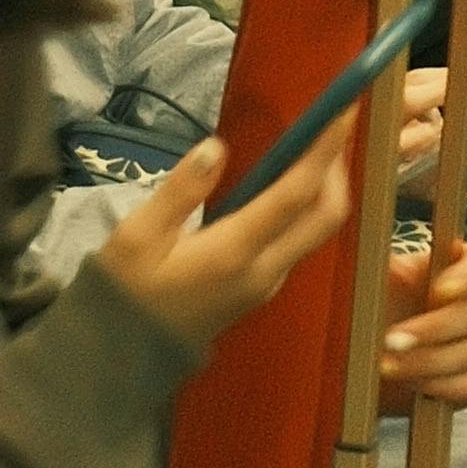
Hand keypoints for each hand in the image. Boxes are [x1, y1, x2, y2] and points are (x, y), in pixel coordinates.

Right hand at [93, 127, 349, 361]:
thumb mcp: (136, 237)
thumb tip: (215, 148)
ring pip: (317, 230)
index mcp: (235, 252)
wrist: (123, 358)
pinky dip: (307, 206)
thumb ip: (179, 192)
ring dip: (326, 187)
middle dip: (338, 166)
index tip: (344, 109)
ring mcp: (268, 283)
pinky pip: (300, 241)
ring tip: (314, 144)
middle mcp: (265, 270)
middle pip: (327, 215)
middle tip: (332, 123)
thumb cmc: (123, 293)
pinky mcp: (261, 288)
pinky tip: (287, 182)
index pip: (297, 194)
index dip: (325, 149)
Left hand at [381, 230, 466, 414]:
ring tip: (388, 367)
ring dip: (432, 361)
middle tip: (391, 340)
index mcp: (453, 270)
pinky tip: (412, 386)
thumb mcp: (367, 282)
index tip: (438, 291)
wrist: (360, 363)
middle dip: (435, 328)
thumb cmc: (365, 313)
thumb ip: (375, 259)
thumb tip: (363, 243)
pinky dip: (444, 387)